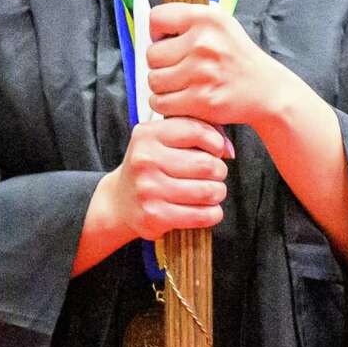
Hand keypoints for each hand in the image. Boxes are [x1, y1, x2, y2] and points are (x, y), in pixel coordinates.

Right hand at [109, 116, 231, 240]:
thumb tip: (227, 149)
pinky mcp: (154, 216)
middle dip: (219, 170)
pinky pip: (200, 215)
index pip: (195, 130)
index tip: (218, 151)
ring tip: (213, 191)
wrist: (120, 201)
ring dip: (218, 192)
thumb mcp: (163, 139)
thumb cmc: (152, 165)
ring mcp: (148, 190)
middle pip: (206, 164)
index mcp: (147, 135)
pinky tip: (209, 209)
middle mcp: (145, 160)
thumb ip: (196, 131)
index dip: (216, 141)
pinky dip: (213, 213)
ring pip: (207, 191)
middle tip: (216, 174)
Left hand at [147, 3, 284, 129]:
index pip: (157, 18)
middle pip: (152, 54)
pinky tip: (180, 99)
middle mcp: (203, 43)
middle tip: (176, 67)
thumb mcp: (222, 23)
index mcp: (207, 18)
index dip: (157, 32)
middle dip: (160, 63)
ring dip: (162, 85)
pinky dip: (165, 104)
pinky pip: (161, 103)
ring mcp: (201, 73)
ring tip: (180, 83)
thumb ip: (191, 18)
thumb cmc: (239, 57)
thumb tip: (158, 22)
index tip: (166, 41)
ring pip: (154, 80)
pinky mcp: (201, 100)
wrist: (266, 90)